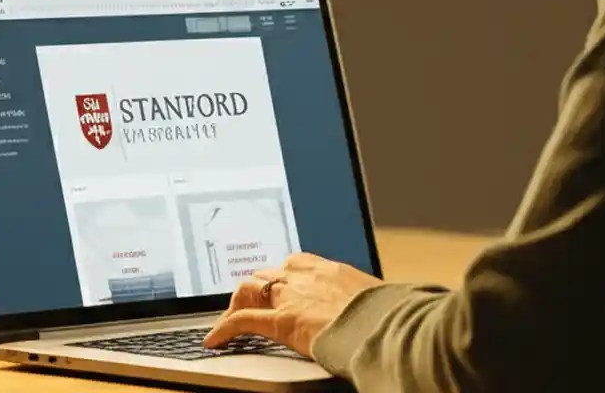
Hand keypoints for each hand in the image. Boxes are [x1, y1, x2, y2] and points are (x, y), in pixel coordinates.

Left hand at [203, 252, 383, 356]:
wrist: (386, 324)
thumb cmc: (390, 315)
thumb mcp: (378, 300)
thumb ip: (366, 302)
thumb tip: (383, 311)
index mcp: (329, 269)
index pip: (293, 264)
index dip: (280, 277)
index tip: (278, 286)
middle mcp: (305, 276)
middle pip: (266, 275)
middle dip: (255, 289)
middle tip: (249, 304)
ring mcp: (290, 297)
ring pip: (249, 290)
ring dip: (237, 304)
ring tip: (229, 320)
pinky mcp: (280, 321)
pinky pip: (242, 320)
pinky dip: (223, 329)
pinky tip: (214, 339)